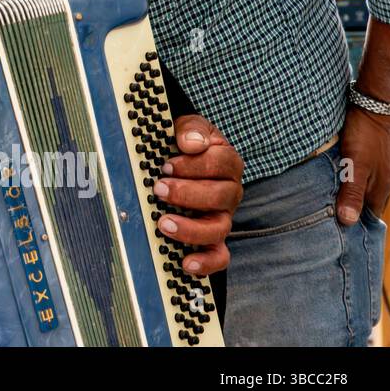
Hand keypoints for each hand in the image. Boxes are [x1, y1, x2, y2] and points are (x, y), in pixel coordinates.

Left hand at [152, 113, 243, 275]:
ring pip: (219, 228)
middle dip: (187, 193)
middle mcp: (229, 191)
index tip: (167, 165)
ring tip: (164, 223)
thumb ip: (191, 129)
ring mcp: (222, 216)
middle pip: (221, 196)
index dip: (194, 165)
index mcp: (227, 162)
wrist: (177, 158)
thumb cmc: (183, 144)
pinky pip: (219, 256)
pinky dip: (207, 262)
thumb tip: (191, 143)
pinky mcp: (213, 237)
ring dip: (191, 228)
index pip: (221, 163)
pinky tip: (187, 263)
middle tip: (159, 189)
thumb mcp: (187, 127)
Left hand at [335, 105, 389, 224]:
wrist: (376, 104)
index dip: (356, 226)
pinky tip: (334, 180)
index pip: (369, 216)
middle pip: (366, 203)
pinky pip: (359, 175)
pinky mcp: (370, 156)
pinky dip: (348, 181)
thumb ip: (352, 192)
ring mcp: (378, 167)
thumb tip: (348, 221)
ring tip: (326, 203)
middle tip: (327, 222)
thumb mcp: (356, 165)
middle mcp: (382, 180)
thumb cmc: (366, 135)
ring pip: (362, 188)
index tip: (338, 235)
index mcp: (381, 188)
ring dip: (348, 196)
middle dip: (350, 212)